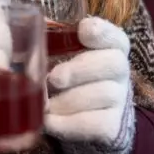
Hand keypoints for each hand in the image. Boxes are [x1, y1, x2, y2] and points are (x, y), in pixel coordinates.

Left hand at [45, 17, 132, 145]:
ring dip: (68, 99)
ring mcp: (120, 99)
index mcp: (110, 46)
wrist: (84, 117)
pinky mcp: (113, 126)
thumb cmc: (69, 75)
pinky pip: (96, 124)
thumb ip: (52, 40)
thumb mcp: (62, 54)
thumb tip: (33, 26)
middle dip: (80, 69)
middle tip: (54, 78)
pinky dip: (68, 123)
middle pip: (113, 63)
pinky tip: (49, 121)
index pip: (115, 36)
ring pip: (103, 94)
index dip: (102, 32)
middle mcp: (120, 70)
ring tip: (45, 103)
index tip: (83, 30)